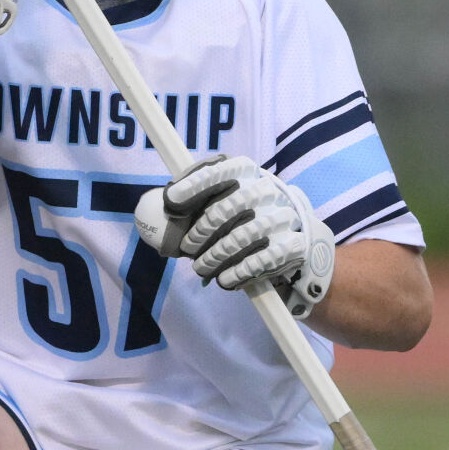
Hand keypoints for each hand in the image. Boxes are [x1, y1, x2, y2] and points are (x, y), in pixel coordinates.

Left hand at [134, 155, 335, 320]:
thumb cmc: (239, 217)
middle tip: (186, 248)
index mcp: (245, 171)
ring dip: (215, 255)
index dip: (194, 184)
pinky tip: (224, 279)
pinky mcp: (293, 244)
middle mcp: (267, 189)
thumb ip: (191, 204)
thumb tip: (155, 212)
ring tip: (201, 267)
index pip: (220, 170)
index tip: (170, 201)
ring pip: (243, 236)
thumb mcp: (218, 201)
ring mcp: (282, 216)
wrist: (290, 236)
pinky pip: (263, 259)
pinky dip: (238, 271)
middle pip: (229, 206)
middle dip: (201, 230)